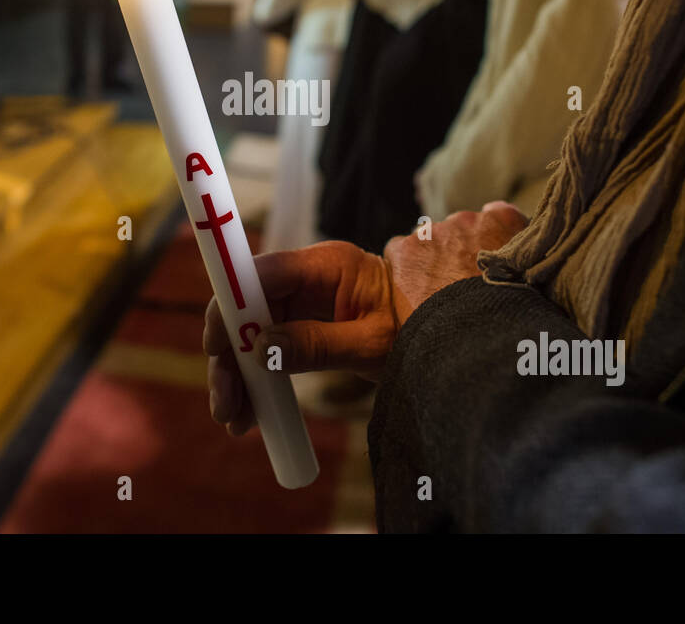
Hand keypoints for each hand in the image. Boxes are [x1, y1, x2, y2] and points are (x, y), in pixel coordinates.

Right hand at [203, 202, 527, 433]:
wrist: (470, 335)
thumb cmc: (434, 331)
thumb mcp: (374, 345)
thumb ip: (316, 344)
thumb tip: (261, 347)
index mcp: (329, 264)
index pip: (258, 274)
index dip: (227, 308)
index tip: (214, 350)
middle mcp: (313, 273)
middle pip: (249, 306)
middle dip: (229, 355)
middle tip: (226, 405)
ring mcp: (311, 296)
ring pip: (256, 328)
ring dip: (240, 372)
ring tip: (237, 420)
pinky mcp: (313, 319)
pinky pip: (274, 342)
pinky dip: (260, 376)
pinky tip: (254, 413)